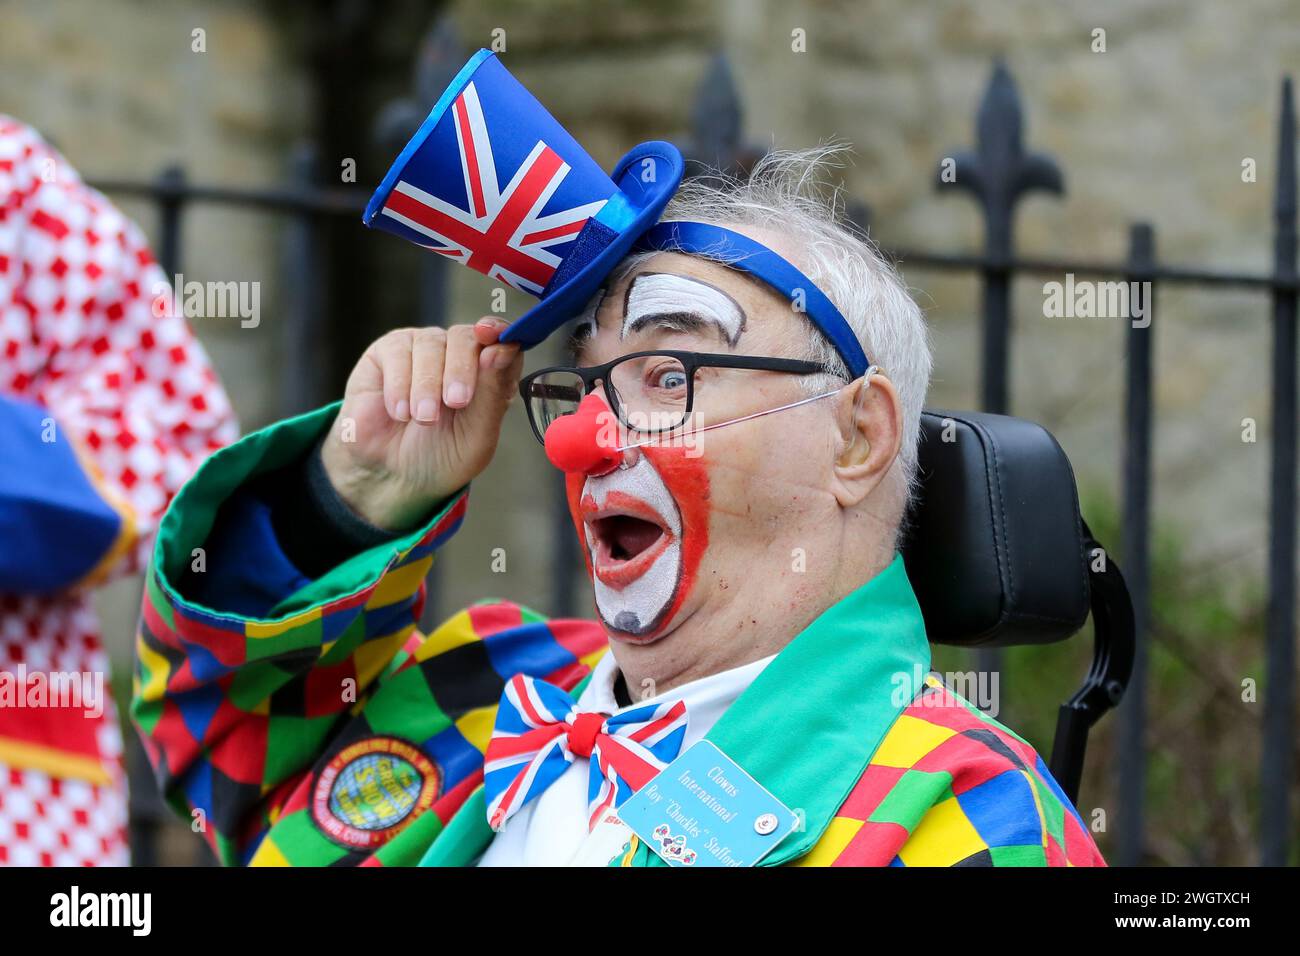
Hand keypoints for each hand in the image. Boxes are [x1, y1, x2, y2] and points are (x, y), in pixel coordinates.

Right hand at [320, 317, 522, 529]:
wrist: (395, 475)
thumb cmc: (442, 456)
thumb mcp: (477, 434)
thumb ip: (492, 392)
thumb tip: (503, 349)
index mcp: (489, 372)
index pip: (503, 340)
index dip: (501, 337)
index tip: (497, 348)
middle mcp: (458, 354)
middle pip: (466, 337)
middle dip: (461, 370)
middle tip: (455, 402)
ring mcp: (423, 349)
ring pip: (430, 343)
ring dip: (427, 385)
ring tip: (424, 419)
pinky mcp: (389, 353)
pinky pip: (397, 352)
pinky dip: (399, 386)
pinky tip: (400, 413)